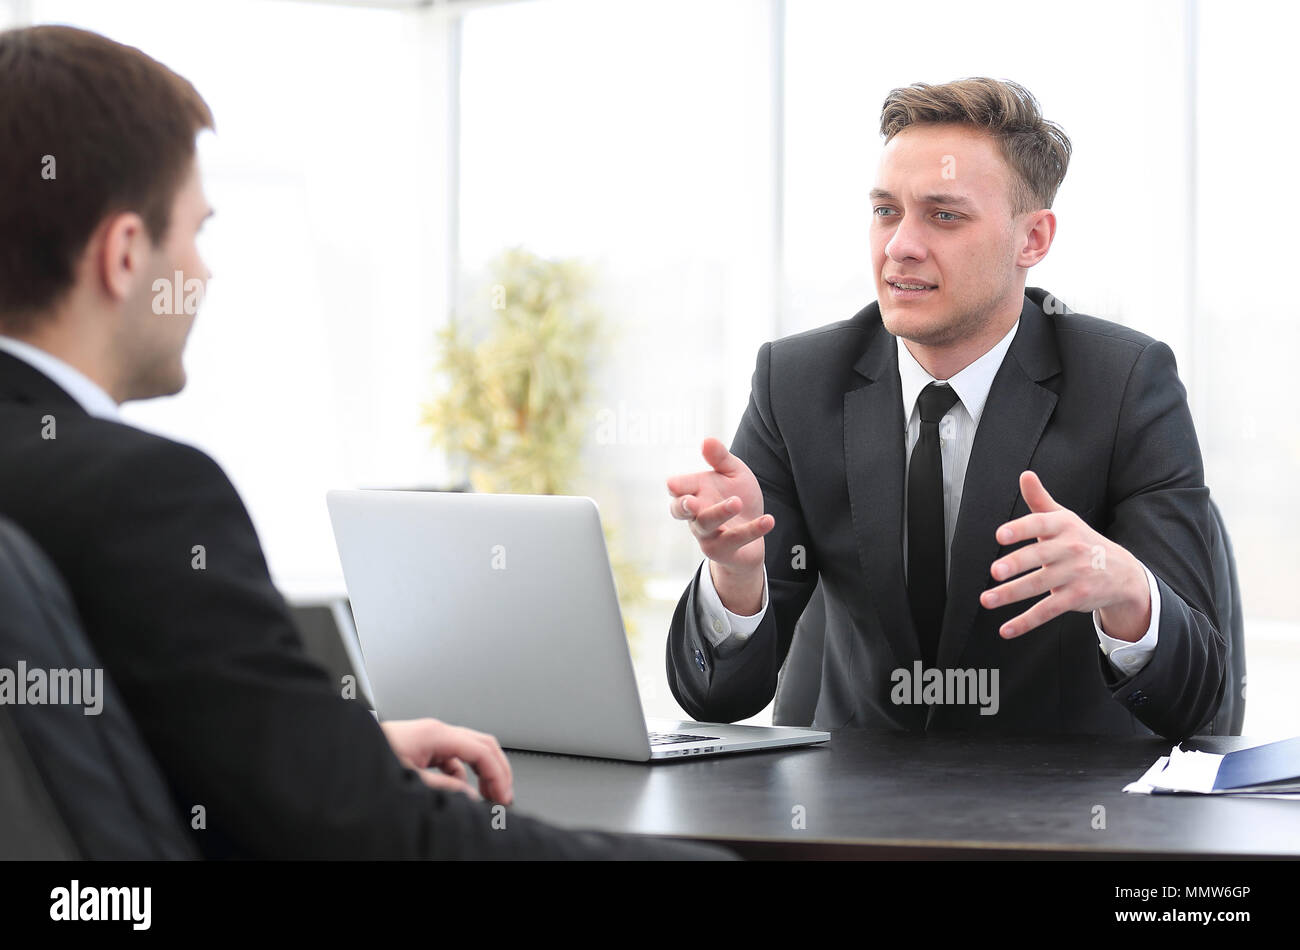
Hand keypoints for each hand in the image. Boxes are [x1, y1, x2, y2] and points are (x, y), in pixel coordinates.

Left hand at [379, 718, 513, 804]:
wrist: (344, 748)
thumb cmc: (369, 757)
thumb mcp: (408, 778)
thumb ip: (443, 788)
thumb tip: (471, 796)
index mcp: (436, 734)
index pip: (480, 750)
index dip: (497, 773)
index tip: (502, 795)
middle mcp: (436, 731)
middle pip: (482, 744)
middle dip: (498, 769)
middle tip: (504, 794)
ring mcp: (431, 738)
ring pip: (470, 751)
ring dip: (483, 773)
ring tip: (488, 796)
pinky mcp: (424, 747)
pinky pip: (454, 759)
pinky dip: (464, 775)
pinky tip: (461, 791)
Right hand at [667, 438, 772, 612]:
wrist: (756, 528)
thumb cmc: (738, 496)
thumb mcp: (733, 473)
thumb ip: (720, 458)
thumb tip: (706, 440)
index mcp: (694, 492)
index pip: (676, 488)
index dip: (676, 487)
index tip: (675, 484)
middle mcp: (695, 514)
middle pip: (679, 510)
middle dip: (683, 506)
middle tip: (691, 502)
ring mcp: (707, 534)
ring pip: (707, 524)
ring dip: (720, 512)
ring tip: (737, 502)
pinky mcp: (724, 550)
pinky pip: (735, 540)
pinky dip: (753, 529)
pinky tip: (769, 519)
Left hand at [980, 471, 1150, 641]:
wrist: (1122, 572)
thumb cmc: (1081, 540)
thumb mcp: (1064, 518)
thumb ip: (1040, 500)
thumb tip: (1025, 474)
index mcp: (1063, 526)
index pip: (1040, 524)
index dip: (1021, 529)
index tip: (1000, 535)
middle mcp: (1069, 549)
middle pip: (1039, 557)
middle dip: (1017, 564)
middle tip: (994, 571)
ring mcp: (1074, 575)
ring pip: (1038, 585)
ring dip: (1011, 594)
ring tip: (986, 599)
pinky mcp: (1075, 598)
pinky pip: (1047, 611)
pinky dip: (1026, 621)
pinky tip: (1005, 629)